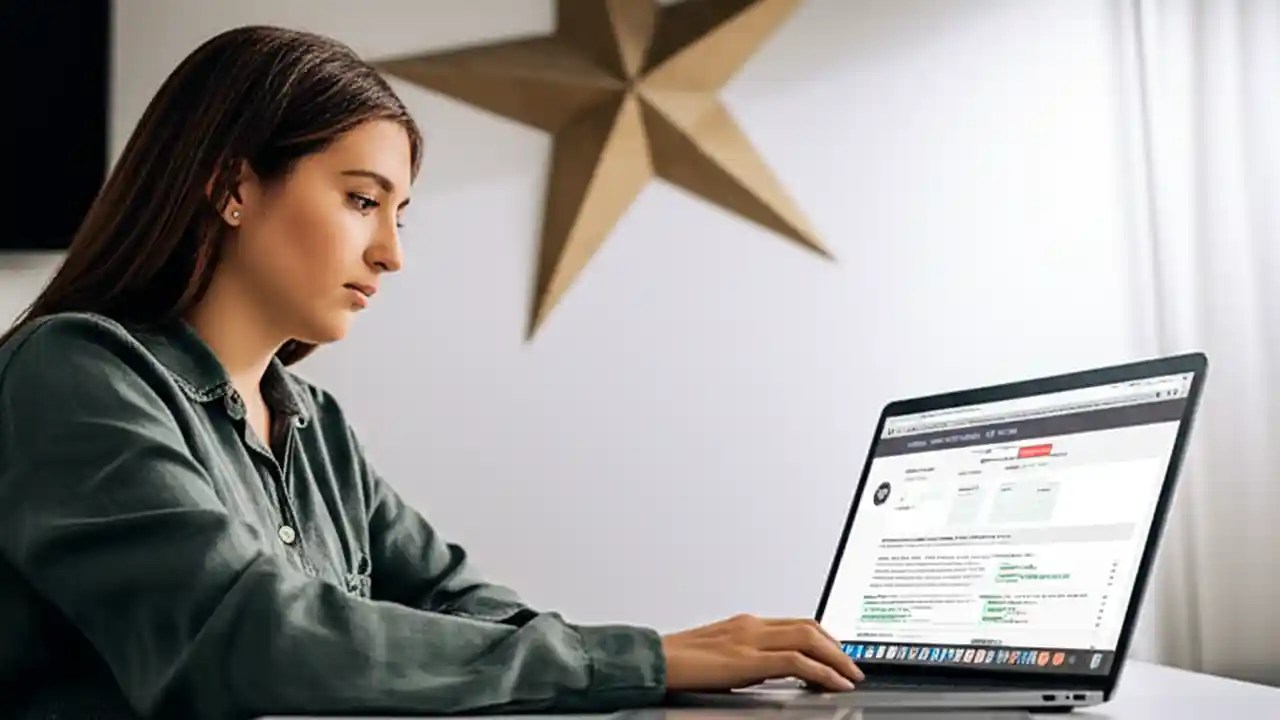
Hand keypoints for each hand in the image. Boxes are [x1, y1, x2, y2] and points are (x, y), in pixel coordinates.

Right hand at [660, 614, 863, 692]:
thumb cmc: (681, 662)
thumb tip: (772, 670)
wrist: (655, 660)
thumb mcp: (722, 655)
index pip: (797, 623)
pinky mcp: (748, 659)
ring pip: (809, 638)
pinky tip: (832, 684)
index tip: (839, 653)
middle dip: (837, 647)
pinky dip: (821, 671)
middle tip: (852, 666)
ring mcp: (751, 639)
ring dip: (836, 657)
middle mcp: (752, 625)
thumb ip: (748, 657)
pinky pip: (796, 662)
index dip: (824, 637)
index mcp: (746, 624)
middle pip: (809, 626)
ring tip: (850, 675)